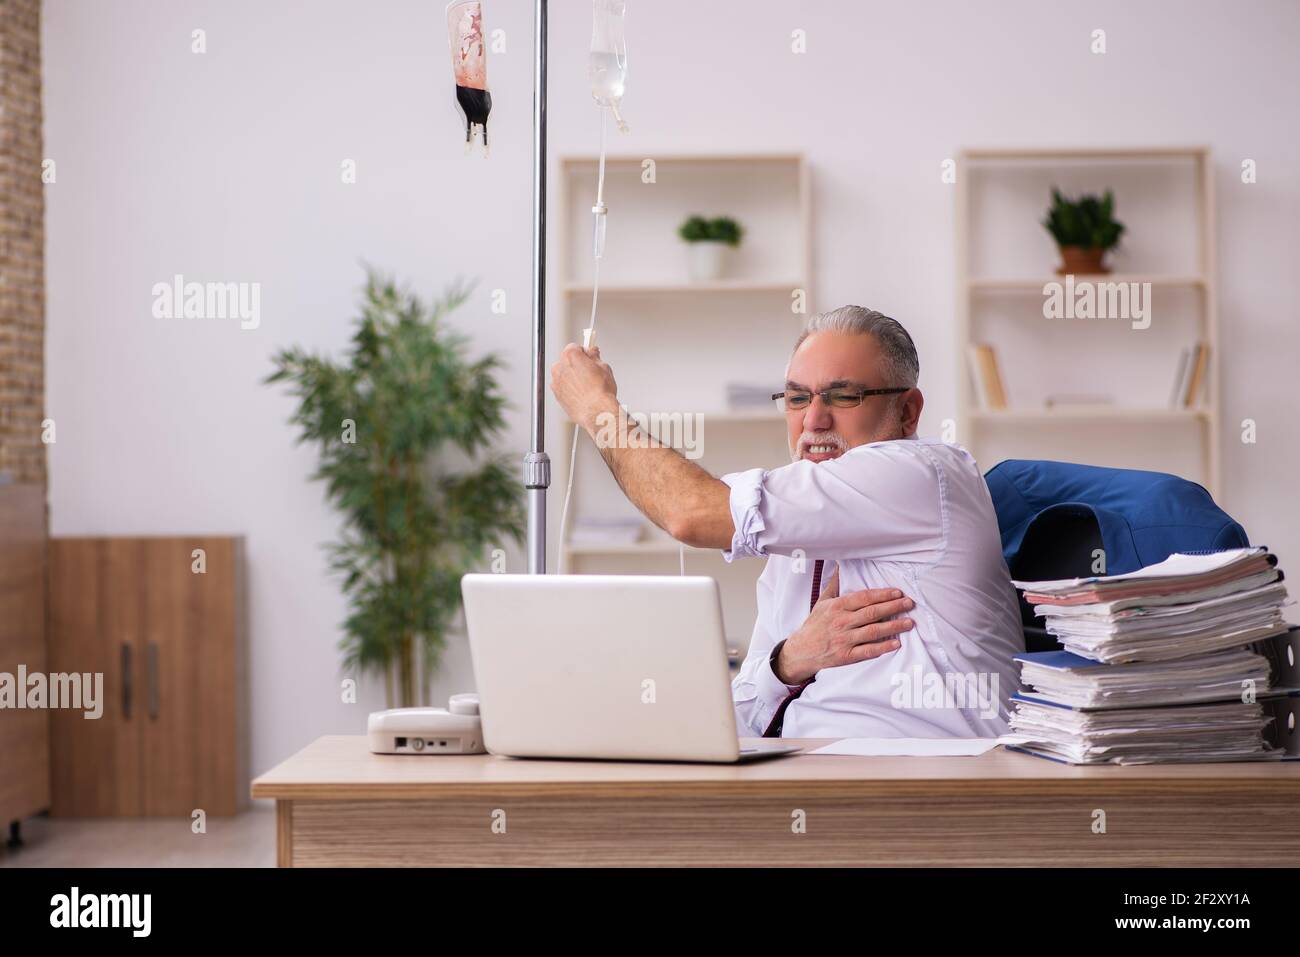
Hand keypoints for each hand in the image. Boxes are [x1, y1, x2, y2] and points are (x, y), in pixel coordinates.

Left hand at [549, 343, 618, 430]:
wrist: (596, 412)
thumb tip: (593, 353)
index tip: (588, 356)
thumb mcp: (604, 367)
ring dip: (572, 376)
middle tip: (590, 372)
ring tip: (586, 385)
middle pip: (567, 360)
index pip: (574, 347)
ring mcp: (556, 381)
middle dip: (576, 364)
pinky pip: (562, 386)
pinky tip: (581, 393)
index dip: (583, 352)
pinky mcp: (556, 394)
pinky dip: (569, 388)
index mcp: (570, 356)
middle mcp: (559, 367)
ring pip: (563, 374)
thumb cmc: (600, 392)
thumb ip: (595, 357)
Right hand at [774, 577, 914, 684]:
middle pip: (872, 613)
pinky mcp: (846, 656)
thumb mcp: (823, 601)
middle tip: (910, 603)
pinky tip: (896, 643)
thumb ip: (835, 584)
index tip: (898, 592)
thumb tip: (841, 565)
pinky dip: (883, 647)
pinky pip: (868, 651)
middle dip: (893, 607)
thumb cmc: (815, 624)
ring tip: (909, 622)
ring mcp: (844, 640)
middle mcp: (841, 622)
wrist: (802, 650)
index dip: (882, 595)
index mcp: (836, 607)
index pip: (863, 598)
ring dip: (893, 626)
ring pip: (873, 631)